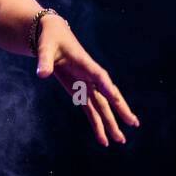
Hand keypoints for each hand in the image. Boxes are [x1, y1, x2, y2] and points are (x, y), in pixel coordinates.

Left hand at [34, 16, 139, 146]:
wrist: (53, 35)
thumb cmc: (50, 39)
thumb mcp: (45, 48)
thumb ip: (44, 60)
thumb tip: (42, 73)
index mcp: (85, 62)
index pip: (99, 75)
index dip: (107, 86)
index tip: (115, 98)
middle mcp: (90, 76)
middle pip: (108, 94)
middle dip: (120, 109)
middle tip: (133, 123)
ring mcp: (87, 85)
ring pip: (102, 107)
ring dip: (111, 123)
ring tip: (121, 140)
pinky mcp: (80, 91)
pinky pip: (91, 110)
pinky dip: (97, 124)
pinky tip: (103, 139)